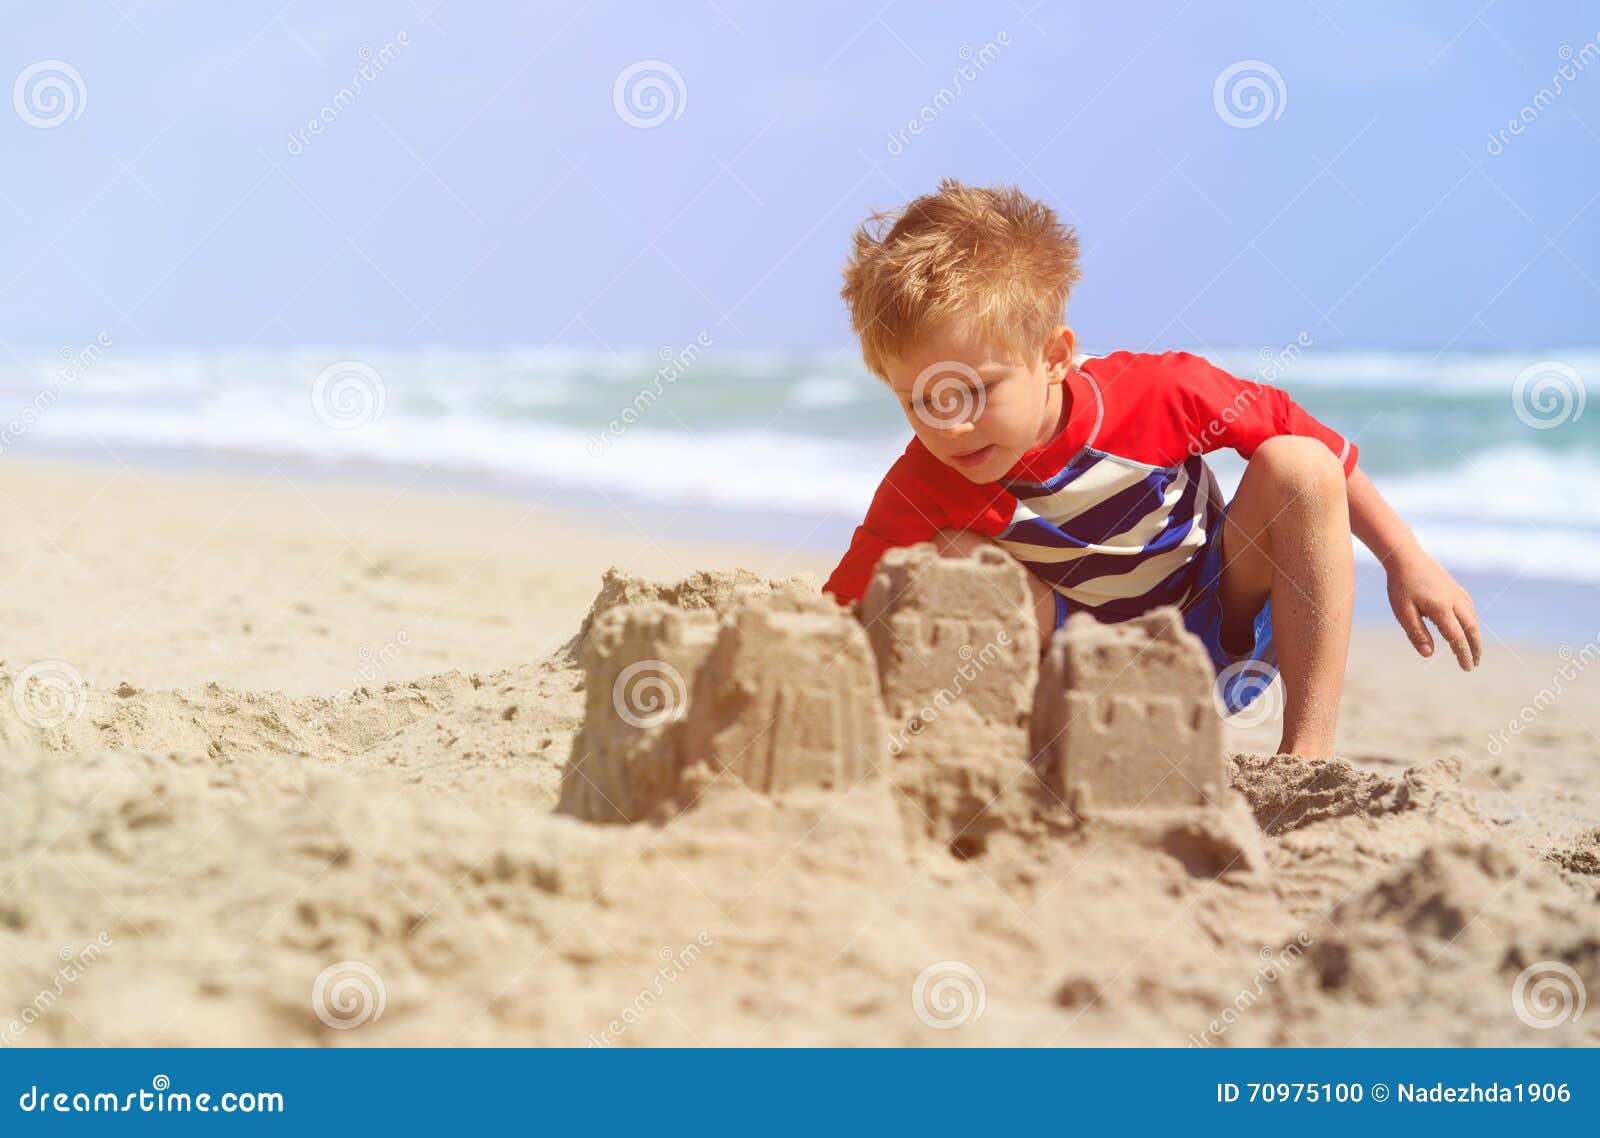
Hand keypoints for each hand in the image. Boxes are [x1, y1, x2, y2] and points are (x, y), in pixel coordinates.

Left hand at [1385, 542, 1480, 669]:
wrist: (1405, 556)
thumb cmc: (1400, 585)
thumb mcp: (1403, 611)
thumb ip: (1416, 633)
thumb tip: (1429, 654)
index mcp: (1441, 609)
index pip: (1456, 637)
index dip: (1463, 654)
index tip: (1467, 668)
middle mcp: (1454, 601)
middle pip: (1471, 629)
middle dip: (1475, 648)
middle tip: (1476, 663)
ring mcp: (1457, 593)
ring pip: (1472, 618)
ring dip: (1475, 635)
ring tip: (1474, 648)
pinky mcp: (1455, 587)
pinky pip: (1469, 607)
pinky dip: (1472, 620)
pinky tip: (1469, 624)